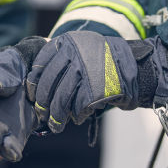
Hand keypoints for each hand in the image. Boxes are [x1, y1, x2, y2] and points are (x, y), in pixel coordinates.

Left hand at [25, 31, 140, 132]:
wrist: (134, 66)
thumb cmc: (102, 62)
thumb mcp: (80, 49)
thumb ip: (60, 62)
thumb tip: (35, 89)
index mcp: (67, 42)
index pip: (41, 64)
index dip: (33, 83)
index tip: (32, 96)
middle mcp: (74, 54)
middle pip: (48, 84)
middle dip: (42, 104)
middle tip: (42, 115)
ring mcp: (85, 71)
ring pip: (60, 99)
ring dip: (56, 116)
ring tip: (55, 125)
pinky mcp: (95, 89)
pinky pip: (78, 107)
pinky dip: (76, 116)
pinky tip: (77, 118)